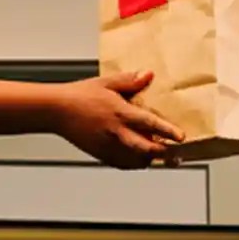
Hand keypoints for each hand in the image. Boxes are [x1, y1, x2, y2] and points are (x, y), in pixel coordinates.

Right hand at [52, 71, 185, 168]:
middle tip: (178, 153)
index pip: (149, 124)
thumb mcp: (107, 83)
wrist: (57, 111)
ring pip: (137, 161)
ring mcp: (109, 146)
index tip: (181, 137)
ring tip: (161, 156)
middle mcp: (117, 133)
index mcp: (120, 113)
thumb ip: (130, 81)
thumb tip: (149, 75)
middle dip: (165, 153)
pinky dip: (135, 164)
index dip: (168, 132)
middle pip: (146, 149)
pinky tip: (141, 158)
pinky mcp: (102, 155)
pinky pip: (123, 165)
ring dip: (151, 159)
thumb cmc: (80, 96)